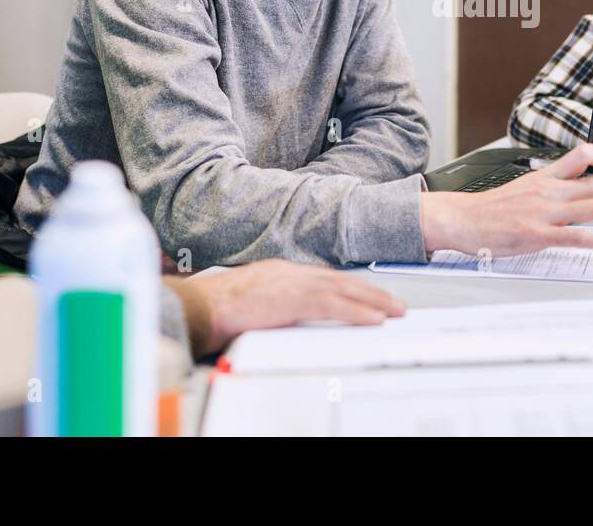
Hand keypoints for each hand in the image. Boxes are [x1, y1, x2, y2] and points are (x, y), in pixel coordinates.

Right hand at [195, 259, 406, 354]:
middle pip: (340, 280)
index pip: (323, 277)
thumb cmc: (214, 307)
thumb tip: (283, 315)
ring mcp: (292, 283)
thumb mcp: (250, 299)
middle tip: (393, 302)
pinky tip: (375, 319)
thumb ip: (272, 303)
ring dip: (373, 301)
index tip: (366, 293)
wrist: (198, 305)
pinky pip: (333, 305)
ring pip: (343, 290)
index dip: (349, 285)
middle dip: (369, 291)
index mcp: (280, 271)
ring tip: (394, 310)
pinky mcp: (292, 299)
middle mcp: (290, 272)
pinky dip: (357, 312)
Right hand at [420, 143, 592, 255]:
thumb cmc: (492, 208)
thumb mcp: (524, 187)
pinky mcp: (540, 235)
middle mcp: (552, 191)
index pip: (583, 155)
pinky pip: (578, 237)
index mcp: (548, 176)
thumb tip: (575, 189)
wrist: (463, 220)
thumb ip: (552, 187)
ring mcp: (547, 213)